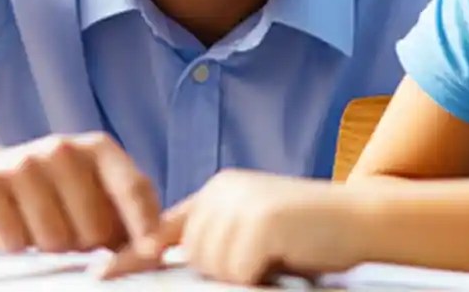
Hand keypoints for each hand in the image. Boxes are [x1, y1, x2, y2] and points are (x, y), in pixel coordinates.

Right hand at [0, 132, 161, 253]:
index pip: (134, 189)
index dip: (145, 229)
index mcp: (98, 149)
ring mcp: (23, 164)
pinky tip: (6, 227)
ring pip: (55, 240)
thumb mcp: (89, 198)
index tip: (151, 255)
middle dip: (83, 245)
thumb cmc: (44, 198)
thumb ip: (124, 219)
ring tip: (33, 227)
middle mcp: (62, 148)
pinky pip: (16, 243)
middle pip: (95, 228)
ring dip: (45, 248)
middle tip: (63, 230)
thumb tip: (154, 253)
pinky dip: (13, 248)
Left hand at [100, 169, 371, 285]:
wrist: (364, 219)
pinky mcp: (260, 223)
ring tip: (279, 257)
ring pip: (214, 267)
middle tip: (267, 260)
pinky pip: (240, 273)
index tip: (104, 273)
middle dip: (224, 272)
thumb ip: (219, 240)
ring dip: (245, 275)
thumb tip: (174, 262)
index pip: (165, 226)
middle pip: (193, 257)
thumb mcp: (257, 229)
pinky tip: (287, 258)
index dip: (134, 255)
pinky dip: (262, 277)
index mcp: (219, 191)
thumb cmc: (314, 233)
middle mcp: (223, 191)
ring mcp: (241, 204)